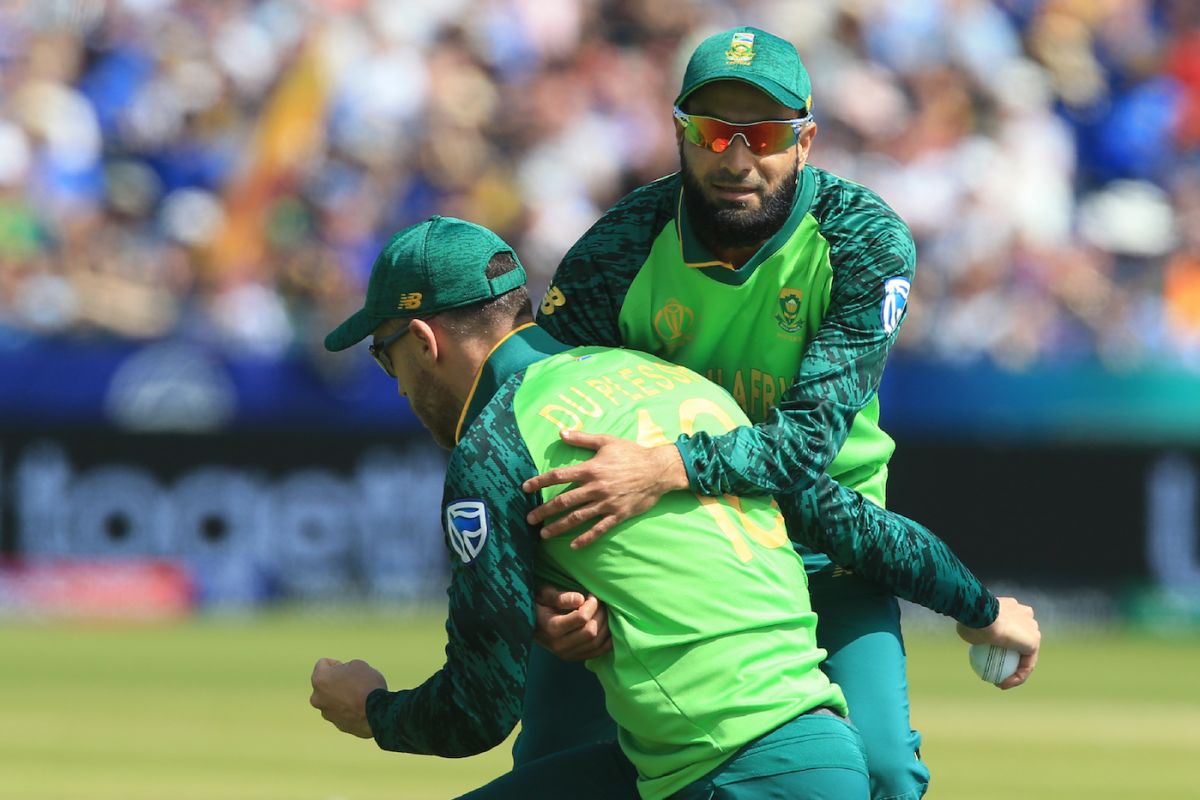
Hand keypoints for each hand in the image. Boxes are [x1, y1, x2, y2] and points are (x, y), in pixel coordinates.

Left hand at [310, 657, 387, 737]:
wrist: (379, 712)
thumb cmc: (367, 684)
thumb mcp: (358, 664)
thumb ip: (345, 668)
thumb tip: (344, 677)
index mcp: (320, 680)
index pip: (323, 664)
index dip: (338, 663)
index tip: (349, 669)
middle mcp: (317, 698)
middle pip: (324, 684)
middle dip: (336, 682)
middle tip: (353, 682)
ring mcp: (326, 714)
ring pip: (331, 700)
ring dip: (341, 696)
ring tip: (359, 696)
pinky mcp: (338, 725)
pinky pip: (341, 713)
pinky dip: (348, 709)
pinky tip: (362, 707)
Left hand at [521, 429, 688, 546]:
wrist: (658, 470)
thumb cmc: (632, 453)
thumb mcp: (607, 441)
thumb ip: (582, 439)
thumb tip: (561, 433)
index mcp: (591, 469)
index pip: (558, 476)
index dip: (540, 482)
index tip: (525, 488)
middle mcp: (595, 488)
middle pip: (564, 501)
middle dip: (544, 511)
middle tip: (530, 519)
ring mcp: (606, 503)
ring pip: (577, 517)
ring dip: (559, 527)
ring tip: (544, 533)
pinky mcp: (618, 515)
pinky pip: (599, 529)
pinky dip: (585, 538)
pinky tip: (573, 545)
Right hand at [532, 585, 611, 660]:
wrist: (530, 624)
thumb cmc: (539, 604)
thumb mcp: (544, 595)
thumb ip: (560, 597)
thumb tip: (580, 599)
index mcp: (551, 628)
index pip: (581, 618)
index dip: (591, 605)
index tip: (590, 595)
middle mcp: (559, 645)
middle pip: (591, 632)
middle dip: (600, 614)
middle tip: (598, 603)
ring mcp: (567, 654)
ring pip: (597, 643)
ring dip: (605, 625)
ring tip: (601, 612)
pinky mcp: (575, 658)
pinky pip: (598, 652)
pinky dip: (607, 640)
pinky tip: (606, 626)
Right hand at [957, 596, 1040, 689]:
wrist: (979, 614)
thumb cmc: (969, 619)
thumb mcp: (968, 625)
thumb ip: (976, 632)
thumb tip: (972, 640)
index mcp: (1012, 608)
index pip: (1009, 629)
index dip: (998, 645)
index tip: (986, 660)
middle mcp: (1026, 616)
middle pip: (1019, 643)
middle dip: (1009, 660)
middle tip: (994, 672)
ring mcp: (1032, 629)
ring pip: (1024, 657)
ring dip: (1013, 673)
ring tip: (998, 683)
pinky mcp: (1034, 642)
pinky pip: (1025, 665)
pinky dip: (1015, 678)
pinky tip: (1002, 684)